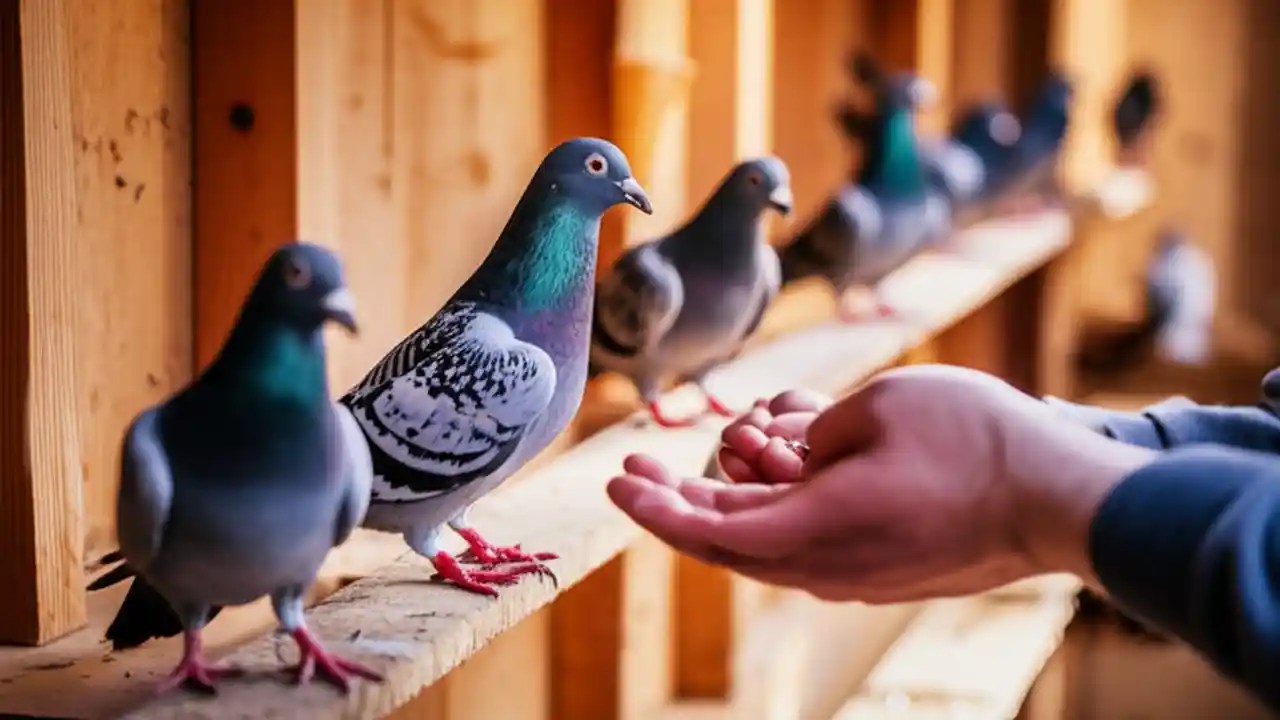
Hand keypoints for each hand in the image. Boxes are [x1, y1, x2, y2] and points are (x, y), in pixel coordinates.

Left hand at [608, 365, 1156, 602]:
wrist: (1062, 499)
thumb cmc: (977, 441)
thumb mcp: (879, 404)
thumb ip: (812, 430)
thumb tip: (787, 452)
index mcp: (815, 529)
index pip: (708, 529)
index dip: (654, 506)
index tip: (615, 481)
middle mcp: (826, 567)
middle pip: (727, 541)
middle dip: (677, 498)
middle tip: (641, 459)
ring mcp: (856, 575)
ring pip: (767, 542)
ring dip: (735, 496)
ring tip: (735, 438)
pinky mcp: (882, 569)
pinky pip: (807, 542)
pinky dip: (779, 506)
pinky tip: (784, 462)